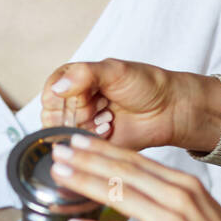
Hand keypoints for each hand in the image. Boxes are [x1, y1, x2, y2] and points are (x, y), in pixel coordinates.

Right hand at [41, 58, 220, 153]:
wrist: (169, 109)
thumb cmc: (146, 84)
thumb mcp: (115, 71)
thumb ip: (84, 74)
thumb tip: (58, 86)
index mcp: (75, 79)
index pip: (51, 90)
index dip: (66, 96)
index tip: (86, 94)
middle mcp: (75, 102)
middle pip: (54, 114)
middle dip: (78, 112)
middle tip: (102, 106)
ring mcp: (82, 124)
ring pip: (65, 133)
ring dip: (86, 127)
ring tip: (109, 116)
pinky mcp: (93, 144)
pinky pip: (79, 149)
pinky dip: (94, 139)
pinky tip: (111, 129)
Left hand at [48, 133, 220, 220]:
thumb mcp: (204, 210)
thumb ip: (173, 197)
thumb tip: (143, 190)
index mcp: (186, 184)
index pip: (136, 160)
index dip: (104, 149)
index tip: (80, 141)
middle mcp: (177, 196)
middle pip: (123, 170)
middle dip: (86, 158)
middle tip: (58, 149)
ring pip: (118, 193)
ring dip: (84, 182)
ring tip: (58, 174)